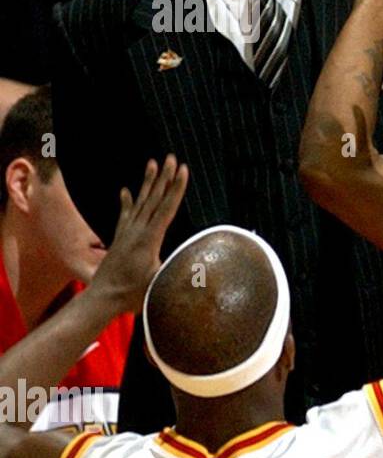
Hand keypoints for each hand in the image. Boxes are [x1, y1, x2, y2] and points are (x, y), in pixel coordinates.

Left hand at [87, 156, 189, 314]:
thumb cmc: (133, 295)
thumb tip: (204, 268)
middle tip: (171, 158)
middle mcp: (136, 231)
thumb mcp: (159, 284)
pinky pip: (124, 215)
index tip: (183, 170)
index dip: (176, 188)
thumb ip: (178, 271)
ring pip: (140, 202)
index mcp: (149, 239)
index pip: (166, 208)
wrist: (102, 299)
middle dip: (164, 177)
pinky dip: (126, 202)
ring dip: (147, 182)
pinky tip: (126, 190)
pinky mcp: (119, 239)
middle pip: (154, 199)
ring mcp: (126, 233)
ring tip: (152, 163)